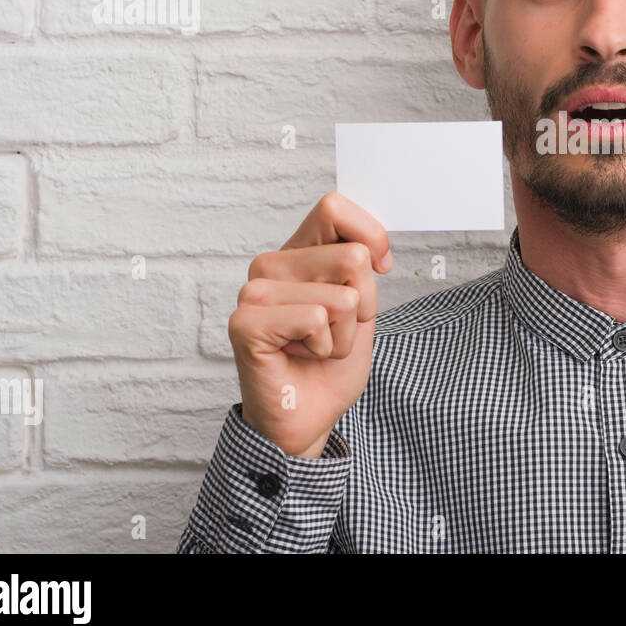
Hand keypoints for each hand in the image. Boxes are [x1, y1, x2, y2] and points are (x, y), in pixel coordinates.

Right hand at [228, 192, 390, 457]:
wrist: (308, 418)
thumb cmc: (330, 365)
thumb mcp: (360, 306)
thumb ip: (362, 266)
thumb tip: (373, 244)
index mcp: (297, 252)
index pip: (334, 207)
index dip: (371, 236)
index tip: (379, 268)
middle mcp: (270, 265)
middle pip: (353, 258)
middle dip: (362, 306)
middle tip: (333, 332)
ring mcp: (254, 292)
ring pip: (342, 296)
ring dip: (344, 334)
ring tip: (316, 348)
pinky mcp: (246, 323)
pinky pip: (317, 319)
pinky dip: (325, 347)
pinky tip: (300, 357)